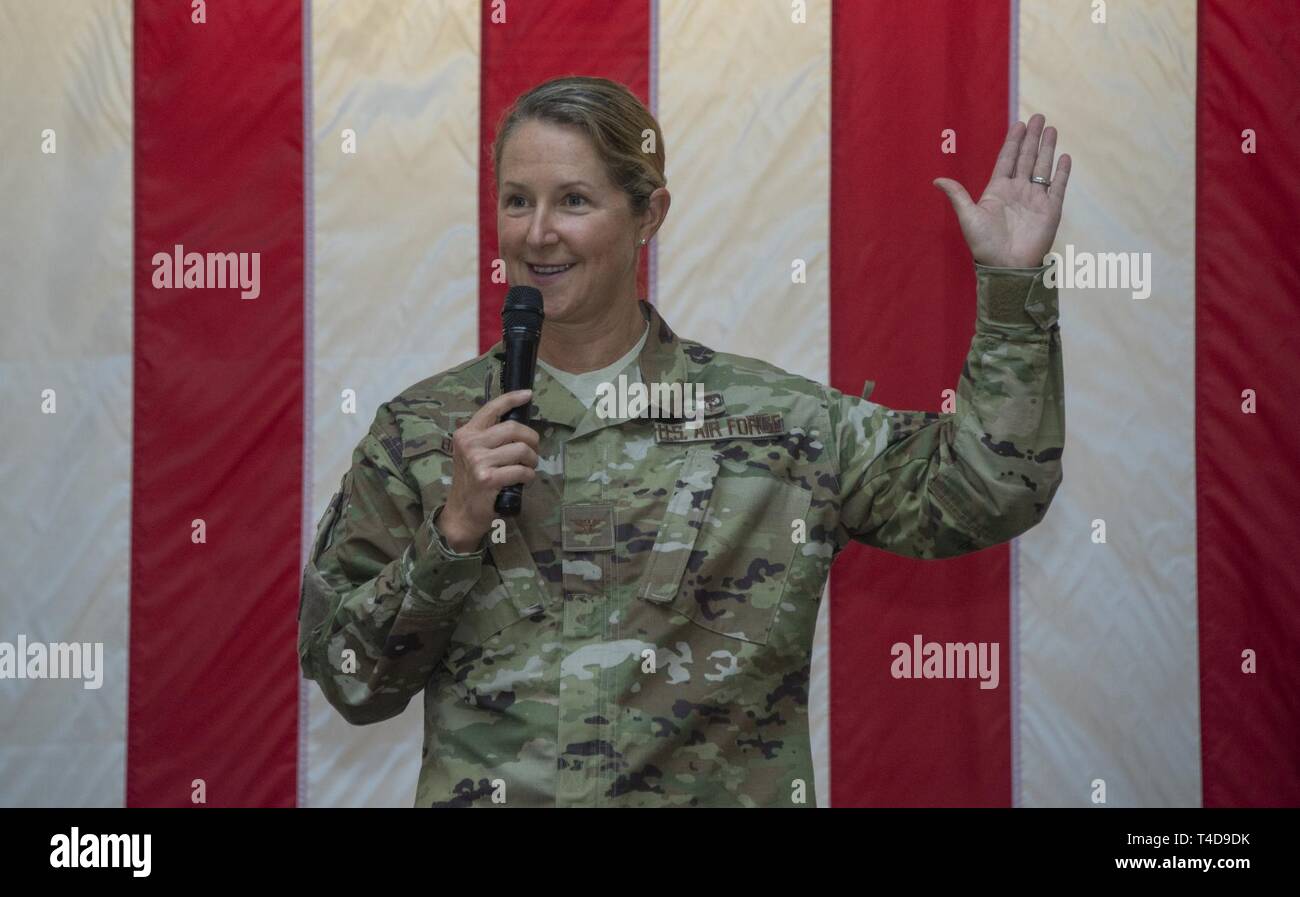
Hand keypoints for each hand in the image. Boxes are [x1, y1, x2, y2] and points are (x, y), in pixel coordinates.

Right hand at [436, 389, 539, 551]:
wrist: (462, 512)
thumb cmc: (472, 481)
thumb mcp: (472, 453)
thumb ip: (489, 437)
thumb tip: (519, 426)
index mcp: (466, 433)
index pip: (491, 408)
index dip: (512, 398)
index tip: (528, 394)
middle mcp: (470, 444)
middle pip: (513, 428)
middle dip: (531, 439)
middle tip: (533, 450)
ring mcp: (478, 461)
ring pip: (521, 450)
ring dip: (532, 460)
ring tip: (529, 467)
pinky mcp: (488, 478)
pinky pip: (521, 470)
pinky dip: (529, 476)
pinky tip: (524, 480)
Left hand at [932, 113, 1070, 267]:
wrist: (1006, 266)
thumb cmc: (984, 244)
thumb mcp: (968, 217)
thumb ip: (957, 195)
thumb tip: (936, 180)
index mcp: (998, 190)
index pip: (1007, 159)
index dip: (1013, 142)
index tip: (1019, 124)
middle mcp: (1018, 191)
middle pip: (1026, 158)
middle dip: (1032, 138)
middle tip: (1038, 117)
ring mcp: (1035, 199)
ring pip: (1042, 167)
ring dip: (1047, 148)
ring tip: (1051, 128)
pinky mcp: (1050, 209)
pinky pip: (1058, 186)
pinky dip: (1061, 171)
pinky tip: (1063, 156)